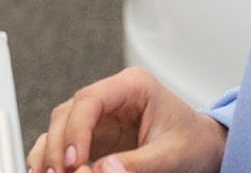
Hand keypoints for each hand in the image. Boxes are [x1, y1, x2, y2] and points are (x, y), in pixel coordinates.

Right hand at [27, 67, 225, 172]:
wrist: (204, 148)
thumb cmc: (193, 143)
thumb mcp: (172, 155)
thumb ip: (139, 163)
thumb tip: (103, 170)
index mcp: (133, 86)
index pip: (90, 100)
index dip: (76, 129)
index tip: (74, 161)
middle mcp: (111, 96)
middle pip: (68, 112)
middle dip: (60, 145)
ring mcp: (100, 115)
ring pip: (60, 125)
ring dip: (51, 151)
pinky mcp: (95, 135)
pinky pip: (65, 141)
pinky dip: (53, 156)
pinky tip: (46, 171)